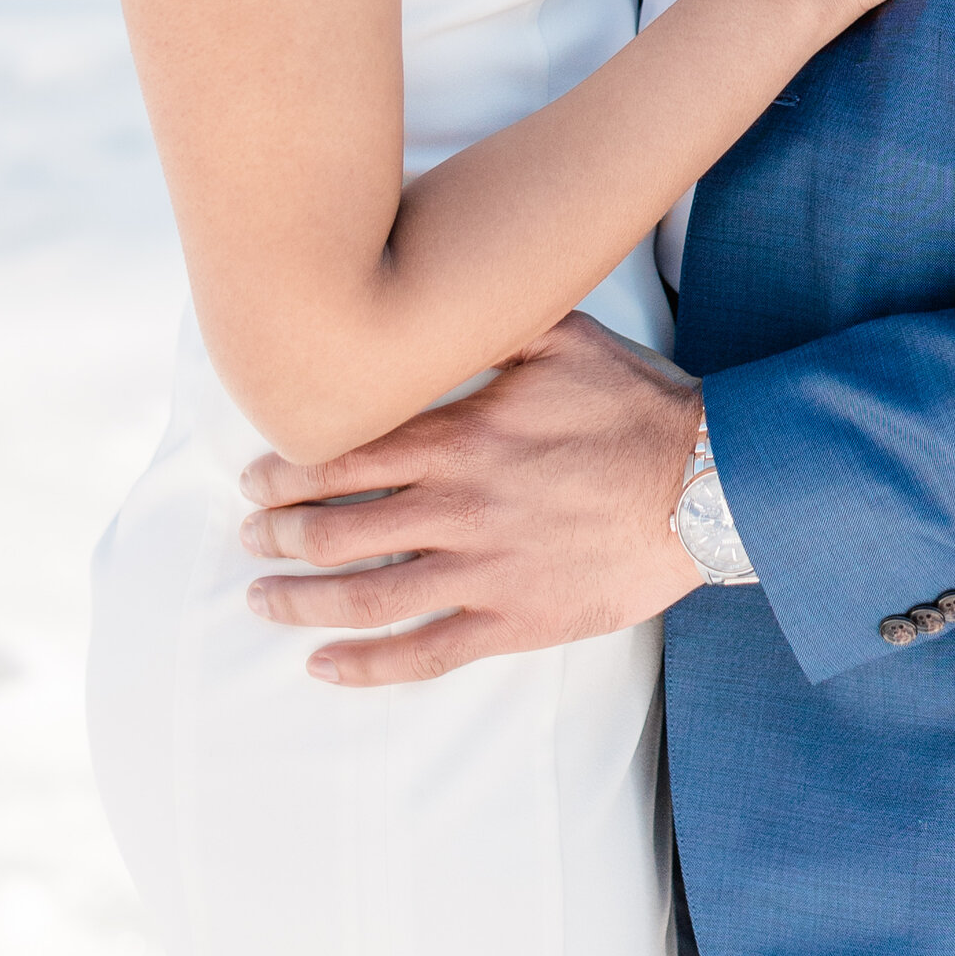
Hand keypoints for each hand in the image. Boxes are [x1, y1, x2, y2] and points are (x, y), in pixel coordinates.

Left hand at [238, 310, 705, 684]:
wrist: (708, 483)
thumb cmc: (637, 404)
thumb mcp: (564, 337)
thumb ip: (496, 318)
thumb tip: (443, 288)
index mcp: (464, 435)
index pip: (346, 456)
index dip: (287, 470)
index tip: (251, 478)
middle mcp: (460, 506)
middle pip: (338, 529)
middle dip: (276, 534)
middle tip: (246, 536)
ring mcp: (485, 570)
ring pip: (366, 596)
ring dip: (299, 600)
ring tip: (260, 599)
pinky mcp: (515, 620)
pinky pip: (424, 654)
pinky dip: (364, 667)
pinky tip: (323, 667)